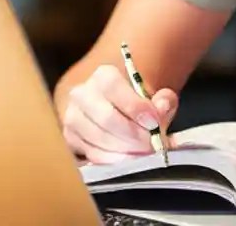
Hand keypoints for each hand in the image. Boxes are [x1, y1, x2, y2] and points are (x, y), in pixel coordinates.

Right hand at [62, 64, 178, 164]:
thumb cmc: (136, 104)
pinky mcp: (70, 139)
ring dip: (124, 150)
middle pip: (106, 117)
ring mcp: (73, 117)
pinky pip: (91, 153)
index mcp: (103, 76)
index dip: (134, 106)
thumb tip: (162, 107)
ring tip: (143, 155)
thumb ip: (164, 100)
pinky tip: (128, 160)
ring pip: (97, 138)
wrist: (115, 110)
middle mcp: (82, 93)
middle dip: (132, 135)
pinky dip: (112, 160)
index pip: (114, 87)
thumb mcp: (155, 97)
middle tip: (151, 145)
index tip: (154, 122)